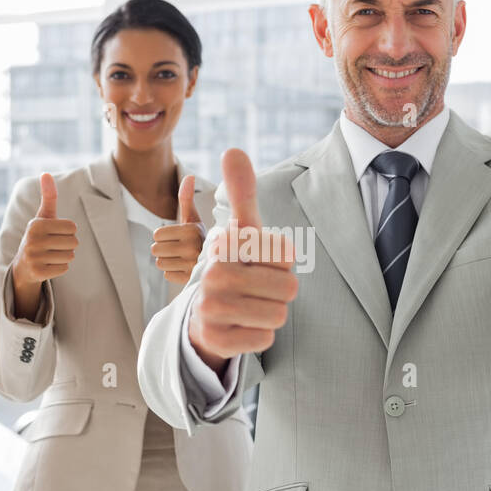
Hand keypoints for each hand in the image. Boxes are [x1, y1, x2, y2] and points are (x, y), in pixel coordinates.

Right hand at [8, 173, 77, 318]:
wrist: (22, 266)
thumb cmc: (38, 237)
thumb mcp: (43, 216)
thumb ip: (48, 196)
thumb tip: (46, 173)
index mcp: (35, 224)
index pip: (72, 227)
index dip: (68, 232)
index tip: (55, 234)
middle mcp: (32, 240)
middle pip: (74, 242)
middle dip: (68, 245)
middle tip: (53, 246)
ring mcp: (33, 257)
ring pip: (70, 256)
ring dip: (64, 257)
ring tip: (50, 256)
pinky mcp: (37, 273)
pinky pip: (64, 269)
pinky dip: (60, 268)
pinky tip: (48, 266)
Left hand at [152, 174, 204, 285]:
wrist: (219, 261)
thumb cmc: (200, 237)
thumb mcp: (194, 218)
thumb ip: (186, 198)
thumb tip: (188, 176)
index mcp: (192, 230)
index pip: (157, 234)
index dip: (163, 235)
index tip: (177, 237)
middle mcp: (193, 248)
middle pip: (155, 249)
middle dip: (164, 248)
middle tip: (178, 248)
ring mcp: (192, 266)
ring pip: (160, 263)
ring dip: (168, 261)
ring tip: (182, 258)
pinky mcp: (191, 280)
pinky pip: (167, 275)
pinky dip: (174, 273)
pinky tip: (185, 268)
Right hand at [187, 149, 297, 374]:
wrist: (202, 315)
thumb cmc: (232, 267)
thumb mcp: (239, 231)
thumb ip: (240, 193)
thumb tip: (232, 150)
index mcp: (223, 244)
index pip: (286, 255)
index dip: (281, 263)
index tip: (259, 263)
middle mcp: (212, 275)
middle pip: (288, 289)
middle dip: (279, 293)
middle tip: (255, 290)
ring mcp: (210, 310)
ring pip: (278, 316)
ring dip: (270, 314)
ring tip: (248, 307)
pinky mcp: (216, 340)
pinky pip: (265, 339)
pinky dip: (258, 336)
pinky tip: (239, 327)